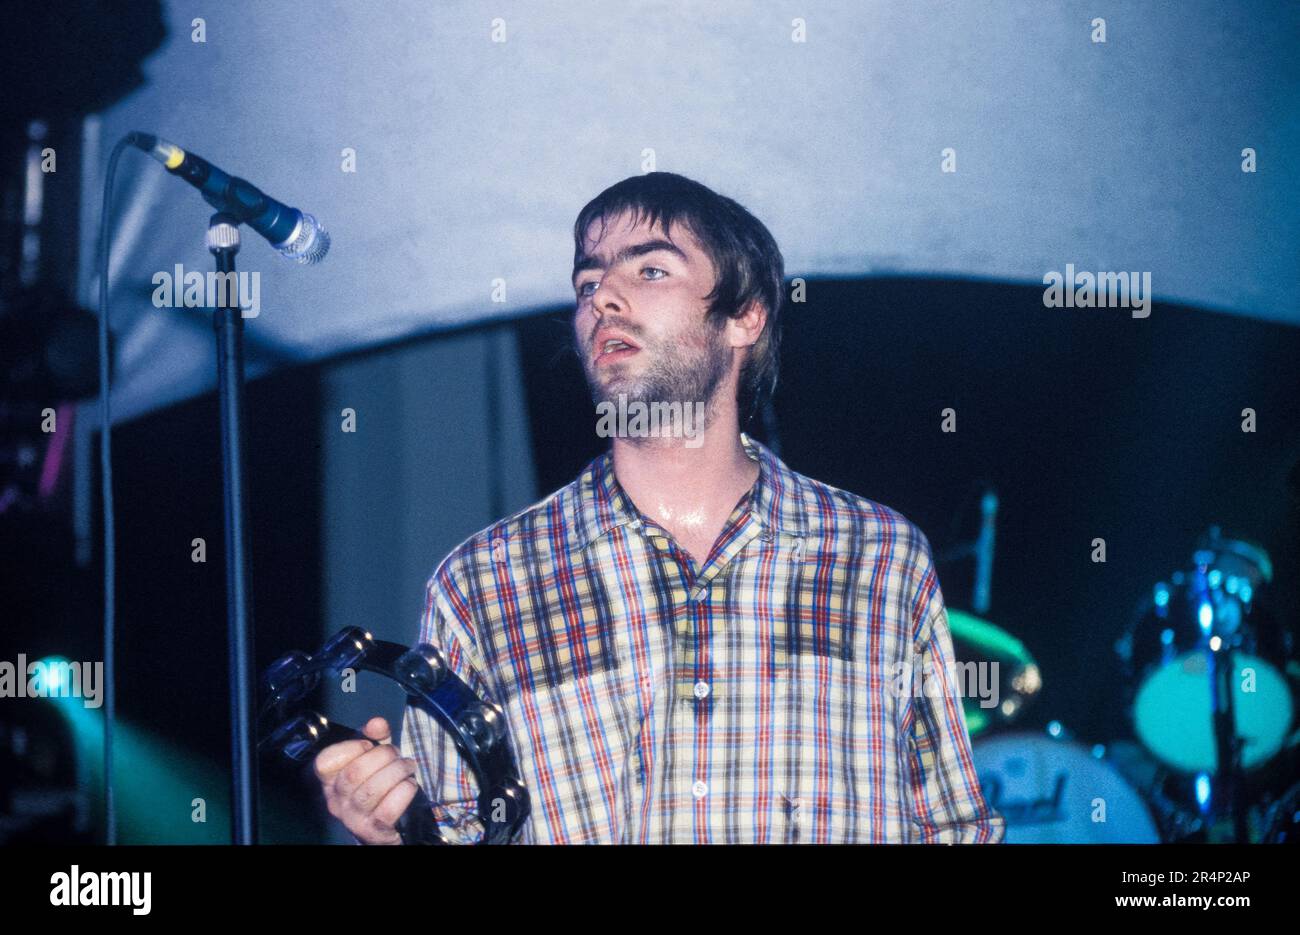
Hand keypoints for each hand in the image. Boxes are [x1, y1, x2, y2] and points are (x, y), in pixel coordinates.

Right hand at [314, 716, 419, 844]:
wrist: (387, 825)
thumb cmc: (378, 785)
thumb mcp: (375, 757)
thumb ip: (375, 737)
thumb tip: (377, 723)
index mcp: (330, 781)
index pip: (325, 761)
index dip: (350, 747)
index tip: (368, 745)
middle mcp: (336, 801)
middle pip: (354, 772)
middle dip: (383, 756)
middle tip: (397, 755)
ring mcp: (353, 818)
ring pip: (372, 789)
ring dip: (397, 771)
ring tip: (408, 767)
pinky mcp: (373, 831)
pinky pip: (388, 808)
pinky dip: (404, 791)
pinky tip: (410, 785)